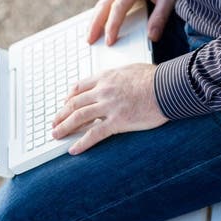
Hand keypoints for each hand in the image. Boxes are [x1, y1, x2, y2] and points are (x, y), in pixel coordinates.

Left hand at [51, 63, 168, 153]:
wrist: (167, 86)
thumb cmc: (156, 78)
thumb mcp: (131, 70)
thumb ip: (119, 77)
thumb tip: (117, 80)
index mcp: (106, 77)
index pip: (80, 87)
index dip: (69, 97)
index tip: (64, 104)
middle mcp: (103, 91)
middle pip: (74, 103)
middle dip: (61, 114)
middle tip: (54, 122)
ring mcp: (109, 106)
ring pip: (78, 118)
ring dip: (64, 127)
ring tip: (56, 135)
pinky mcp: (117, 121)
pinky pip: (94, 134)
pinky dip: (81, 143)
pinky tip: (74, 150)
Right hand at [88, 0, 181, 46]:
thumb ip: (160, 17)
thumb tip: (152, 36)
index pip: (118, 7)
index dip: (112, 25)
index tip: (109, 41)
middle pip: (104, 3)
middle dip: (95, 22)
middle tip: (89, 39)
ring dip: (96, 15)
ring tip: (91, 32)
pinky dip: (102, 8)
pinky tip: (101, 17)